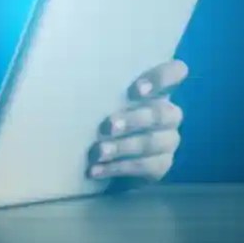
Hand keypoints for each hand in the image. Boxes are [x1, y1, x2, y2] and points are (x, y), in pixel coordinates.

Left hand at [87, 60, 187, 187]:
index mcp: (155, 89)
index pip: (175, 72)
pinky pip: (146, 167)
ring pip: (154, 142)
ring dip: (124, 147)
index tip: (136, 89)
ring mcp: (168, 140)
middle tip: (108, 126)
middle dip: (135, 119)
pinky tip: (96, 170)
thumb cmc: (98, 114)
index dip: (162, 78)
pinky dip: (118, 168)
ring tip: (98, 152)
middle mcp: (168, 113)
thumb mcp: (97, 99)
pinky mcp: (161, 165)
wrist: (100, 155)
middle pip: (164, 114)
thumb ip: (97, 87)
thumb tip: (67, 75)